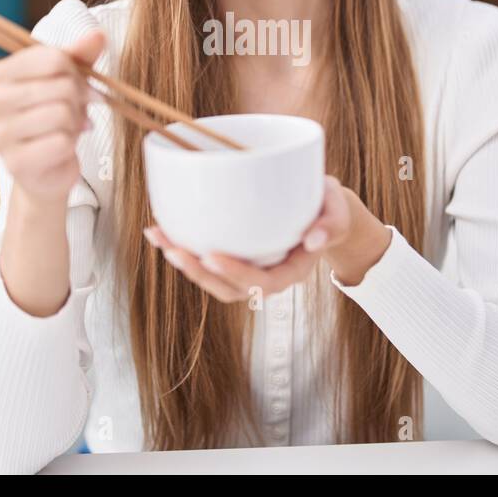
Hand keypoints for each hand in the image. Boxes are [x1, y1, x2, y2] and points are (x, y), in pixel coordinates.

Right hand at [0, 27, 105, 206]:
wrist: (47, 168)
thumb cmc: (55, 117)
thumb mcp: (67, 81)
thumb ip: (80, 56)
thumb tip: (99, 35)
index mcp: (0, 74)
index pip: (53, 58)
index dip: (76, 71)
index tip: (80, 83)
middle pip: (61, 86)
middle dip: (79, 98)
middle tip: (79, 109)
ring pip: (62, 113)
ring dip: (75, 122)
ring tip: (69, 128)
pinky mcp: (15, 163)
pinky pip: (61, 142)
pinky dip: (71, 144)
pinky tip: (63, 147)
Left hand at [143, 175, 392, 301]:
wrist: (324, 211)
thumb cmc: (330, 208)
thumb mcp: (338, 209)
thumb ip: (331, 222)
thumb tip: (313, 239)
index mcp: (294, 270)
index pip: (264, 282)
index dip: (236, 274)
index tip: (212, 257)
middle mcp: (268, 276)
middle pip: (230, 288)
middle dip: (199, 273)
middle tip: (174, 250)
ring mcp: (250, 268)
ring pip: (213, 279)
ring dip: (185, 263)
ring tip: (160, 238)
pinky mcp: (236, 256)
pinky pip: (208, 261)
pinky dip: (184, 247)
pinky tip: (162, 229)